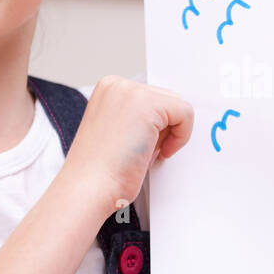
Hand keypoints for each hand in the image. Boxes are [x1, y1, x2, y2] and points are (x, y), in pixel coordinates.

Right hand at [62, 75, 193, 214]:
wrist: (88, 189)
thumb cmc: (102, 172)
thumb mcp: (121, 133)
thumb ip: (141, 119)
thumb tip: (172, 118)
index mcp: (108, 89)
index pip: (153, 98)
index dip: (156, 128)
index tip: (141, 146)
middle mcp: (117, 84)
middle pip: (167, 99)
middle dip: (165, 130)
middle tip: (144, 153)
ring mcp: (130, 91)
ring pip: (178, 106)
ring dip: (171, 135)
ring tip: (146, 153)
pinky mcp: (146, 104)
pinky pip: (186, 113)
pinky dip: (181, 137)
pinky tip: (160, 152)